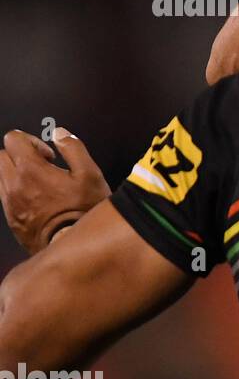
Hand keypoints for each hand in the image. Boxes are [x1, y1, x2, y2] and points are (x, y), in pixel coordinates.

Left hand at [0, 128, 110, 254]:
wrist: (72, 245)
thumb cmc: (83, 209)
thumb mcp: (90, 174)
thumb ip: (73, 148)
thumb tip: (59, 134)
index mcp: (31, 170)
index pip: (13, 139)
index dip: (31, 141)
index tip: (49, 155)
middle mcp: (14, 184)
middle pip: (2, 156)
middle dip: (19, 155)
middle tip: (42, 166)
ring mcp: (10, 203)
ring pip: (1, 176)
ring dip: (17, 173)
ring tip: (40, 183)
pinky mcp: (11, 218)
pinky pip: (6, 195)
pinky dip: (17, 191)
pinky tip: (38, 198)